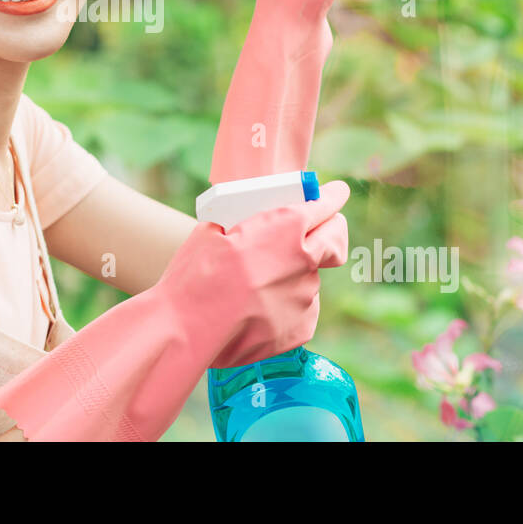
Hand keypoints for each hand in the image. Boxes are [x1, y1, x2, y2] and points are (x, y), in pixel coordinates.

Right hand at [157, 180, 350, 368]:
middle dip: (331, 228)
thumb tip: (249, 224)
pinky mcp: (300, 329)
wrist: (186, 330)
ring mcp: (305, 298)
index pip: (326, 204)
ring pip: (310, 277)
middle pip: (336, 238)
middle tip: (318, 228)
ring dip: (293, 274)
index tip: (336, 193)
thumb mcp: (214, 231)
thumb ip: (245, 225)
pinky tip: (256, 310)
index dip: (331, 196)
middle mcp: (304, 261)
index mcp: (286, 229)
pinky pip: (300, 309)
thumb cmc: (196, 276)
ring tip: (254, 286)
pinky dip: (284, 306)